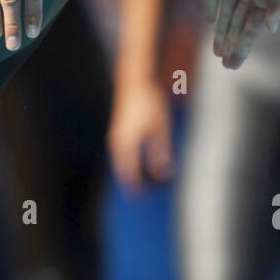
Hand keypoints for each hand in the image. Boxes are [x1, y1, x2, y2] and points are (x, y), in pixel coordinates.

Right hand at [108, 79, 174, 193]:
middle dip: (131, 184)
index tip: (142, 199)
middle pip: (122, 170)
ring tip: (139, 186)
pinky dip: (127, 164)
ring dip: (128, 174)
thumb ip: (161, 151)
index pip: (130, 172)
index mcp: (127, 142)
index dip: (136, 187)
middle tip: (140, 198)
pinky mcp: (117, 132)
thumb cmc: (150, 102)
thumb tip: (164, 171)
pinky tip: (136, 167)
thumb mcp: (161, 127)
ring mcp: (115, 136)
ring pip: (120, 162)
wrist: (135, 81)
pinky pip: (120, 155)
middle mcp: (117, 142)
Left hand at [205, 0, 279, 68]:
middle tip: (226, 65)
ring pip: (228, 9)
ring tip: (217, 51)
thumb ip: (278, 5)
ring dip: (223, 30)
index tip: (233, 65)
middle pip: (240, 22)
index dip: (244, 46)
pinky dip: (212, 4)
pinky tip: (210, 21)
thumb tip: (271, 30)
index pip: (254, 26)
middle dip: (234, 44)